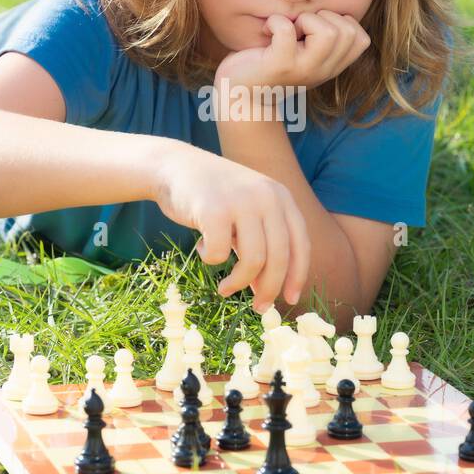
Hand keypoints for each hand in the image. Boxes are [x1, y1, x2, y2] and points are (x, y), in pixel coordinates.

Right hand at [151, 143, 310, 312]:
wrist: (173, 166)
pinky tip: (203, 247)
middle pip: (279, 257)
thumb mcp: (246, 213)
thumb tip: (267, 291)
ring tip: (225, 289)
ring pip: (253, 260)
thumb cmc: (212, 197)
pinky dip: (211, 260)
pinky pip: (220, 254)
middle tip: (259, 308)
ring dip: (239, 283)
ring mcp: (241, 201)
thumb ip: (261, 243)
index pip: (300, 244)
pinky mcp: (214, 209)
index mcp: (280, 196)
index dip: (297, 276)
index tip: (289, 300)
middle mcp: (267, 196)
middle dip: (269, 289)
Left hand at [215, 10, 370, 91]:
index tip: (316, 29)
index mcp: (332, 66)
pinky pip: (286, 30)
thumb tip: (328, 5)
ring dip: (305, 20)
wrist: (241, 95)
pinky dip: (275, 22)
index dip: (341, 22)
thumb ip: (322, 37)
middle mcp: (322, 71)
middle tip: (299, 28)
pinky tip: (267, 31)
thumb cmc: (270, 65)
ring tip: (287, 30)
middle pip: (347, 31)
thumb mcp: (305, 53)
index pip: (362, 39)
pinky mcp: (279, 66)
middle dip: (323, 18)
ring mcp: (303, 70)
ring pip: (328, 32)